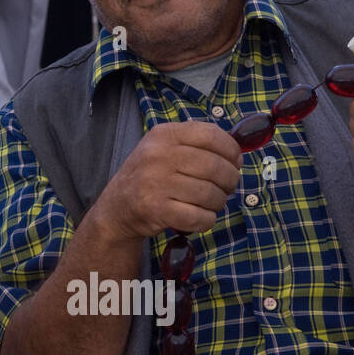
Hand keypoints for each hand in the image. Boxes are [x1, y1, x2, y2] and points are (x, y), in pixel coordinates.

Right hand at [95, 120, 242, 240]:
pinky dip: (207, 220)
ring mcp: (155, 183)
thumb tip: (236, 153)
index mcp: (164, 135)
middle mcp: (158, 155)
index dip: (231, 150)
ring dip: (219, 202)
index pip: (211, 135)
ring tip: (212, 203)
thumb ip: (195, 145)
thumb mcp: (164, 149)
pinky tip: (201, 217)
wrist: (117, 208)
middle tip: (227, 188)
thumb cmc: (149, 177)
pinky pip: (198, 217)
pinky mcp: (156, 210)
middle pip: (214, 167)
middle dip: (229, 180)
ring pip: (209, 194)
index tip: (235, 162)